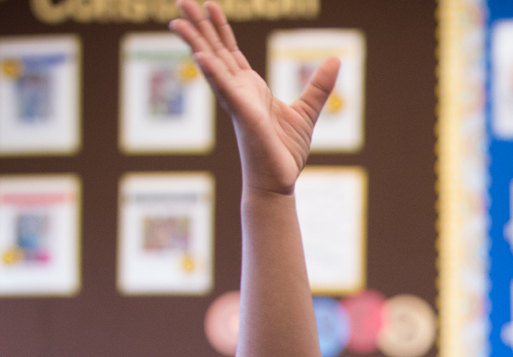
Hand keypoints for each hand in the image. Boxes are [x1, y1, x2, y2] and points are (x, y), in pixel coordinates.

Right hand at [168, 0, 336, 194]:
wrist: (279, 182)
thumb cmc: (285, 152)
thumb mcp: (307, 112)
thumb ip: (318, 86)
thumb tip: (335, 60)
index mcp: (249, 88)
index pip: (229, 51)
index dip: (219, 28)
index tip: (209, 5)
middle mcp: (238, 91)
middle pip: (214, 51)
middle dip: (198, 26)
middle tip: (181, 0)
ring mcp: (237, 102)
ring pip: (213, 66)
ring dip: (195, 43)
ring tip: (177, 21)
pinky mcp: (243, 115)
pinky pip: (226, 91)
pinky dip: (213, 73)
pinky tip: (199, 56)